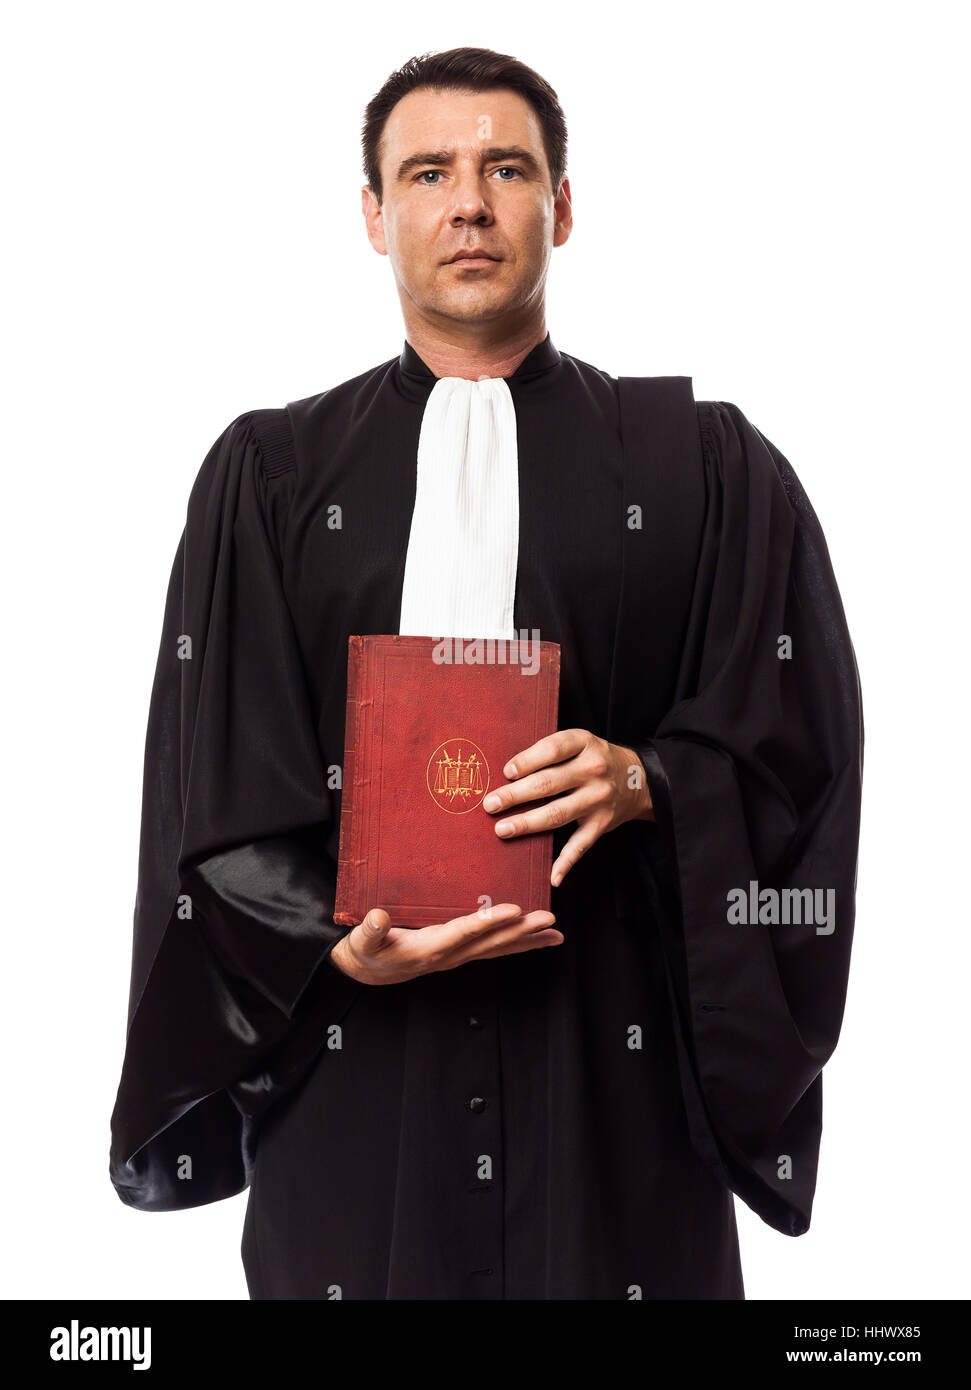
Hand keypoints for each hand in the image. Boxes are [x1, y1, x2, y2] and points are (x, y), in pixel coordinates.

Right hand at [329, 902, 561, 985]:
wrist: (372, 969)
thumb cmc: (367, 950)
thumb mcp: (363, 940)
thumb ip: (370, 930)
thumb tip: (378, 917)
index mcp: (428, 949)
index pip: (463, 933)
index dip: (488, 922)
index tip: (513, 910)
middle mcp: (450, 955)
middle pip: (491, 943)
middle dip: (522, 932)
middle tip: (549, 920)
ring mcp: (458, 956)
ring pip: (498, 948)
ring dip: (528, 940)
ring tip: (555, 933)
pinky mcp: (461, 953)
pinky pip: (494, 949)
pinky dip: (518, 943)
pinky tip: (536, 938)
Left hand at [481, 728, 654, 886]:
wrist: (638, 778)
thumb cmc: (594, 758)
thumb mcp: (578, 742)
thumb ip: (548, 752)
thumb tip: (506, 774)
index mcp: (584, 743)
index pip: (552, 750)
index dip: (527, 761)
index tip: (506, 772)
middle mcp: (593, 770)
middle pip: (548, 784)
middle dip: (515, 796)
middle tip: (490, 805)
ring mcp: (598, 799)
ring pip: (558, 814)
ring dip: (528, 824)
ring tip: (502, 829)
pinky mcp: (602, 823)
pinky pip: (581, 845)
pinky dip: (566, 862)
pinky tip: (552, 876)